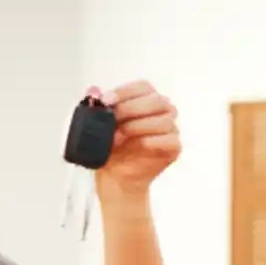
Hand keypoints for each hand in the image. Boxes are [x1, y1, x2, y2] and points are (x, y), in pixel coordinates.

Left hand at [91, 80, 180, 194]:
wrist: (115, 177)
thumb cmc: (110, 149)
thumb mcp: (98, 128)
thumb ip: (96, 107)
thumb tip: (92, 90)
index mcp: (146, 100)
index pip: (143, 87)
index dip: (124, 92)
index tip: (105, 100)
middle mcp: (162, 111)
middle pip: (156, 101)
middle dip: (130, 109)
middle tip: (112, 119)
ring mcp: (170, 129)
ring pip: (163, 121)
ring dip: (137, 127)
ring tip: (118, 137)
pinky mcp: (173, 147)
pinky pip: (169, 140)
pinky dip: (150, 142)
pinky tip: (136, 146)